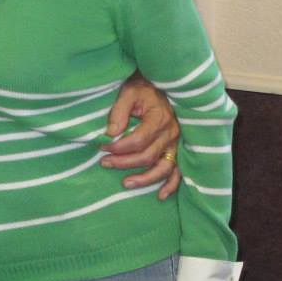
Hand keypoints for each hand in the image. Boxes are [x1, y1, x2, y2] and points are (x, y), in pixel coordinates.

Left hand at [101, 75, 182, 198]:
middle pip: (147, 156)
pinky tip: (161, 195)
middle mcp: (171, 132)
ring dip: (145, 179)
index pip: (137, 140)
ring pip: (163, 167)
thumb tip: (111, 133)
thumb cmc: (144, 88)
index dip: (118, 147)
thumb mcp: (129, 92)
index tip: (103, 146)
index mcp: (159, 118)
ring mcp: (177, 143)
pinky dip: (171, 184)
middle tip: (104, 163)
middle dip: (124, 162)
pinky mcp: (178, 148)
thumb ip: (119, 112)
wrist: (163, 85)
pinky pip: (178, 170)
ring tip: (126, 184)